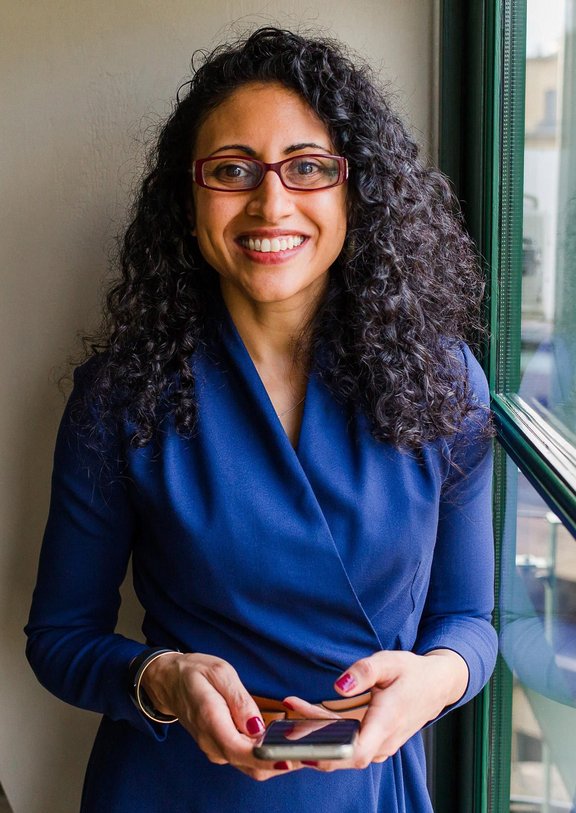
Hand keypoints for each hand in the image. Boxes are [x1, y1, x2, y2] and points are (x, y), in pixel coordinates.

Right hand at [141, 652, 301, 780]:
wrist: (169, 682)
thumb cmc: (195, 672)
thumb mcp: (220, 672)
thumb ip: (240, 700)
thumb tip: (258, 727)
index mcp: (211, 720)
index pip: (240, 751)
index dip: (266, 758)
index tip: (290, 755)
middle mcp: (212, 743)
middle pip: (250, 765)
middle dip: (279, 761)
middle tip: (307, 747)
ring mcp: (216, 749)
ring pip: (250, 765)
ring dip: (275, 759)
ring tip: (300, 742)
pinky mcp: (221, 749)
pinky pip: (246, 758)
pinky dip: (265, 754)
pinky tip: (281, 741)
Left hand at [283, 648, 468, 770]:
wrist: (436, 685)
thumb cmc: (412, 672)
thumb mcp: (390, 661)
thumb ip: (364, 671)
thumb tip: (339, 686)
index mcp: (387, 721)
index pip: (358, 753)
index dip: (331, 755)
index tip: (305, 747)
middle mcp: (383, 740)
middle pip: (342, 756)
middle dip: (310, 746)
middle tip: (281, 729)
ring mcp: (380, 745)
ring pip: (342, 752)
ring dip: (315, 738)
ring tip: (287, 714)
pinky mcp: (375, 742)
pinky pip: (347, 745)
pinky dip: (326, 735)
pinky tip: (304, 716)